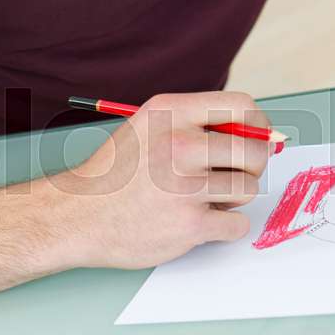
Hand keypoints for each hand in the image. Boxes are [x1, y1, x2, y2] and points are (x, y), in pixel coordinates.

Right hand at [53, 90, 271, 267]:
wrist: (75, 217)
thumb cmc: (115, 175)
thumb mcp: (147, 128)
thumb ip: (195, 125)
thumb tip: (259, 134)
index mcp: (170, 112)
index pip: (242, 106)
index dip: (259, 125)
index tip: (256, 140)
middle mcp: (179, 143)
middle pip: (255, 150)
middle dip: (252, 167)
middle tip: (232, 177)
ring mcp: (184, 186)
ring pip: (249, 189)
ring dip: (234, 199)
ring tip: (203, 201)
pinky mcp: (188, 225)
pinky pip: (237, 225)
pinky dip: (225, 227)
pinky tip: (197, 222)